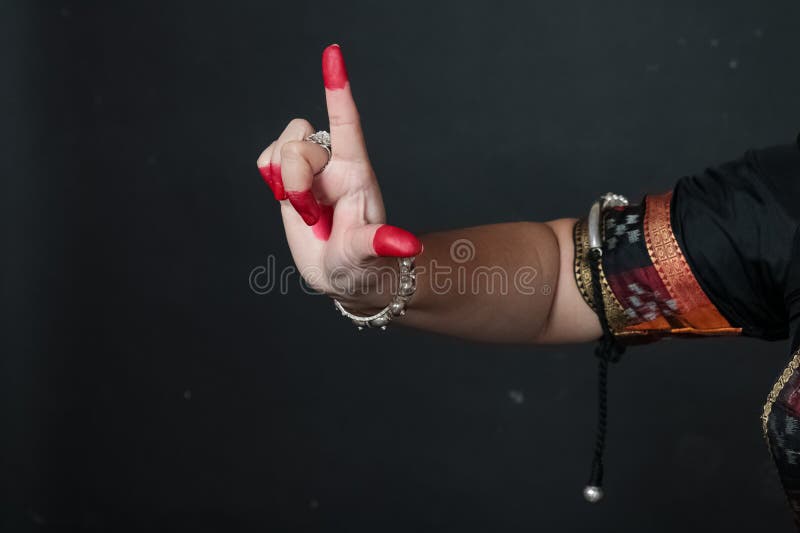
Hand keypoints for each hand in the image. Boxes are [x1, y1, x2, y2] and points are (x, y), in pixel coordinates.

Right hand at [256, 44, 421, 309]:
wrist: (344, 277)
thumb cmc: (364, 265)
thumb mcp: (368, 256)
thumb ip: (380, 245)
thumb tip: (409, 246)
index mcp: (357, 173)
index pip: (347, 125)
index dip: (337, 91)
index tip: (333, 55)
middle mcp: (334, 164)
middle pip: (301, 144)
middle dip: (296, 182)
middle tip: (313, 217)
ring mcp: (311, 171)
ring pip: (283, 147)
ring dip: (284, 182)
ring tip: (305, 213)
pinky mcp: (288, 180)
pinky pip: (266, 159)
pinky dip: (269, 177)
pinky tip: (287, 200)